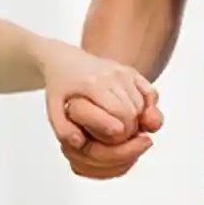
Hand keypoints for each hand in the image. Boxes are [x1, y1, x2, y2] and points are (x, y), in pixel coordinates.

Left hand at [37, 42, 160, 173]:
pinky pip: (151, 93)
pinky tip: (135, 114)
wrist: (65, 61)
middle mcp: (111, 75)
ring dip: (136, 121)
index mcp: (92, 84)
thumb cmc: (61, 87)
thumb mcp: (52, 110)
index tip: (109, 140)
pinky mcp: (131, 71)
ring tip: (120, 126)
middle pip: (132, 112)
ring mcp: (123, 71)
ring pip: (142, 105)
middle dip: (128, 131)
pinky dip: (148, 108)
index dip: (118, 136)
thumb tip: (80, 143)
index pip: (120, 117)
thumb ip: (63, 131)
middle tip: (116, 137)